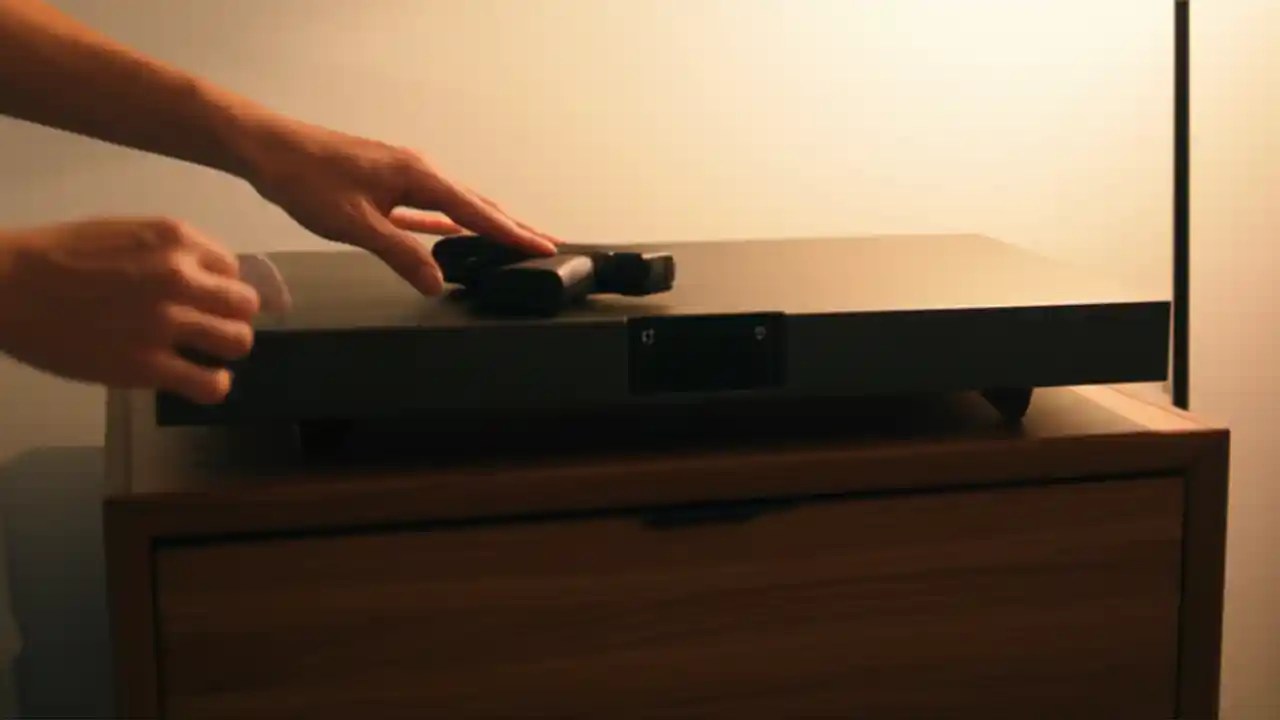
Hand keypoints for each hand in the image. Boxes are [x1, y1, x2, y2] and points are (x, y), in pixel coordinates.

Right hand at [0, 217, 259, 403]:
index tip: (202, 295)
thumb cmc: (56, 255)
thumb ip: (169, 251)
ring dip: (227, 347)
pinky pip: (210, 384)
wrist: (6, 285)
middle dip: (232, 315)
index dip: (219, 284)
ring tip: (206, 352)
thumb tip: (209, 275)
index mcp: (175, 239)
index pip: (231, 267)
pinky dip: (215, 385)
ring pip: (238, 341)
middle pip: (245, 304)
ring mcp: (166, 322)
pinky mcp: (147, 365)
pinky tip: (202, 379)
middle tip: (209, 324)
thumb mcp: (124, 232)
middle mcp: (180, 277)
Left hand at [241, 119, 560, 294]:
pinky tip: (456, 235)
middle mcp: (417, 171)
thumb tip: (435, 283)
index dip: (511, 233)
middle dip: (512, 226)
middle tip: (546, 244)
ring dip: (484, 224)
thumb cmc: (306, 178)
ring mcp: (402, 177)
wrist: (269, 150)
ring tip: (513, 240)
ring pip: (454, 206)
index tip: (543, 247)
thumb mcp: (355, 224)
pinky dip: (448, 223)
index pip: (476, 211)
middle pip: (476, 204)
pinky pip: (427, 208)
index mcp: (418, 176)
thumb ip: (399, 254)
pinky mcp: (384, 185)